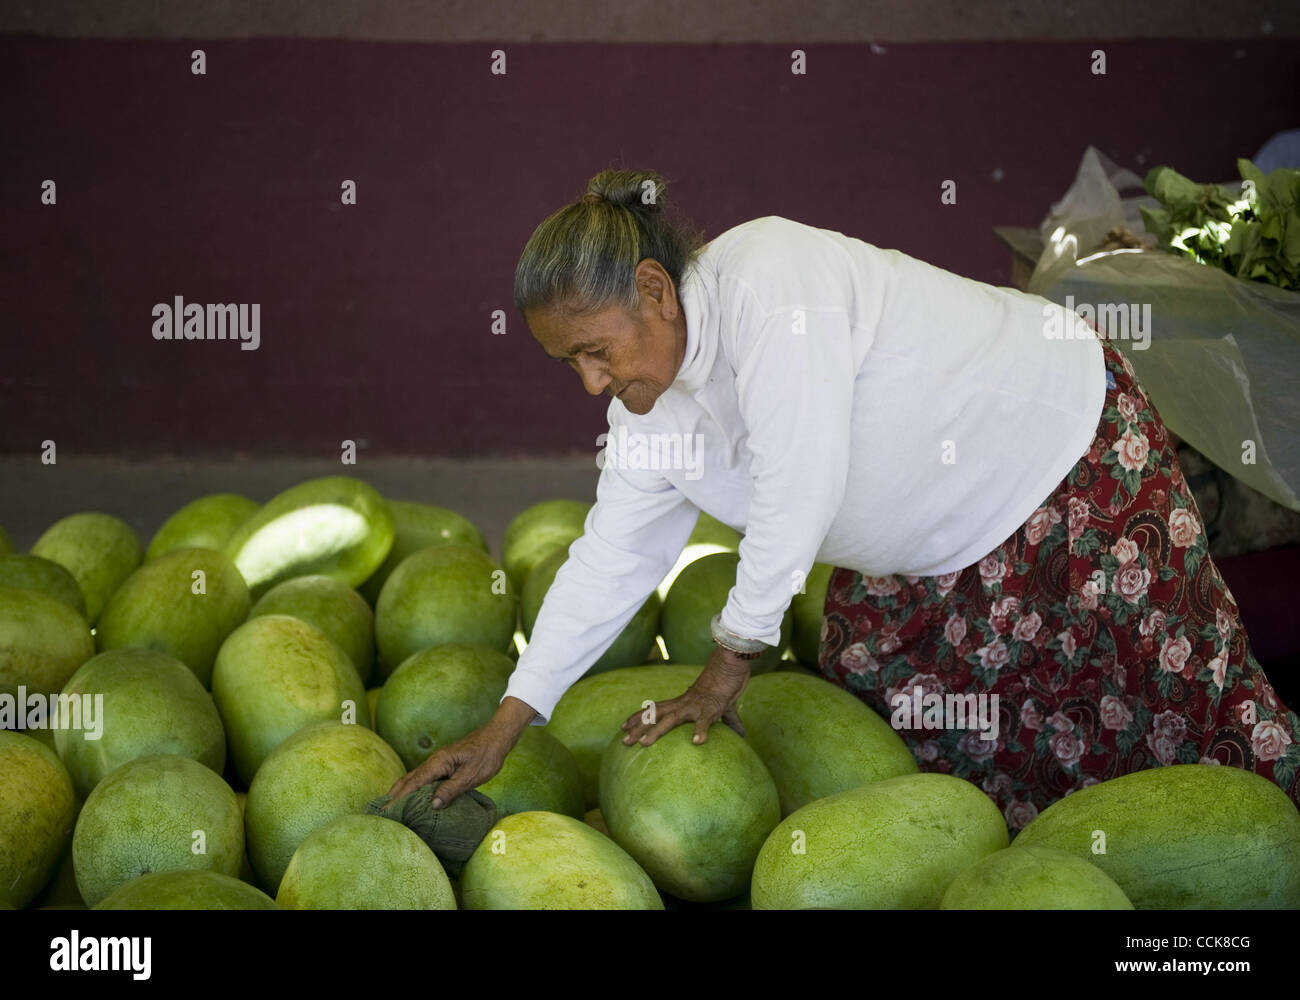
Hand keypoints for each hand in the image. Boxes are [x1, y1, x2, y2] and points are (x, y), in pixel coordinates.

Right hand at [383, 696, 536, 808]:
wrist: (497, 737)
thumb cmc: (486, 755)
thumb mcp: (471, 776)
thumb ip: (451, 790)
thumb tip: (432, 805)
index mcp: (438, 763)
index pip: (413, 784)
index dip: (398, 799)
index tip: (386, 811)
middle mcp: (433, 762)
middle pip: (408, 780)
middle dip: (393, 796)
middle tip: (380, 813)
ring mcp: (437, 763)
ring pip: (413, 779)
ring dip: (401, 792)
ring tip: (390, 808)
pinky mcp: (443, 765)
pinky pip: (422, 778)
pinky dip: (412, 788)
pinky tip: (411, 797)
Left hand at [620, 644, 753, 746]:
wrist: (731, 662)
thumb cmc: (726, 682)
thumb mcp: (725, 706)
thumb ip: (730, 721)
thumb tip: (742, 735)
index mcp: (683, 702)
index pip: (655, 709)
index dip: (639, 717)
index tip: (623, 726)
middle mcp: (683, 703)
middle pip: (656, 716)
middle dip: (638, 728)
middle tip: (623, 741)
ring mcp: (695, 706)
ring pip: (671, 720)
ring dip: (656, 731)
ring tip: (644, 744)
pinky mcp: (712, 707)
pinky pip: (705, 721)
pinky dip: (701, 730)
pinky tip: (697, 742)